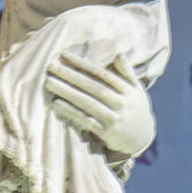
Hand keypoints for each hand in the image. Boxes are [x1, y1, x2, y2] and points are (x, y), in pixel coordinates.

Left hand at [43, 49, 154, 163]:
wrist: (142, 138)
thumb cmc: (135, 109)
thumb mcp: (136, 90)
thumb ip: (127, 72)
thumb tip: (118, 54)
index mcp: (128, 90)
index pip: (102, 74)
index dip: (82, 64)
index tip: (64, 55)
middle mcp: (121, 103)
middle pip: (92, 86)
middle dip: (70, 75)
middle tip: (50, 66)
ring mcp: (114, 118)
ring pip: (87, 102)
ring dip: (67, 92)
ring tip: (49, 82)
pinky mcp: (106, 133)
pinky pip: (85, 120)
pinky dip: (70, 112)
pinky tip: (56, 104)